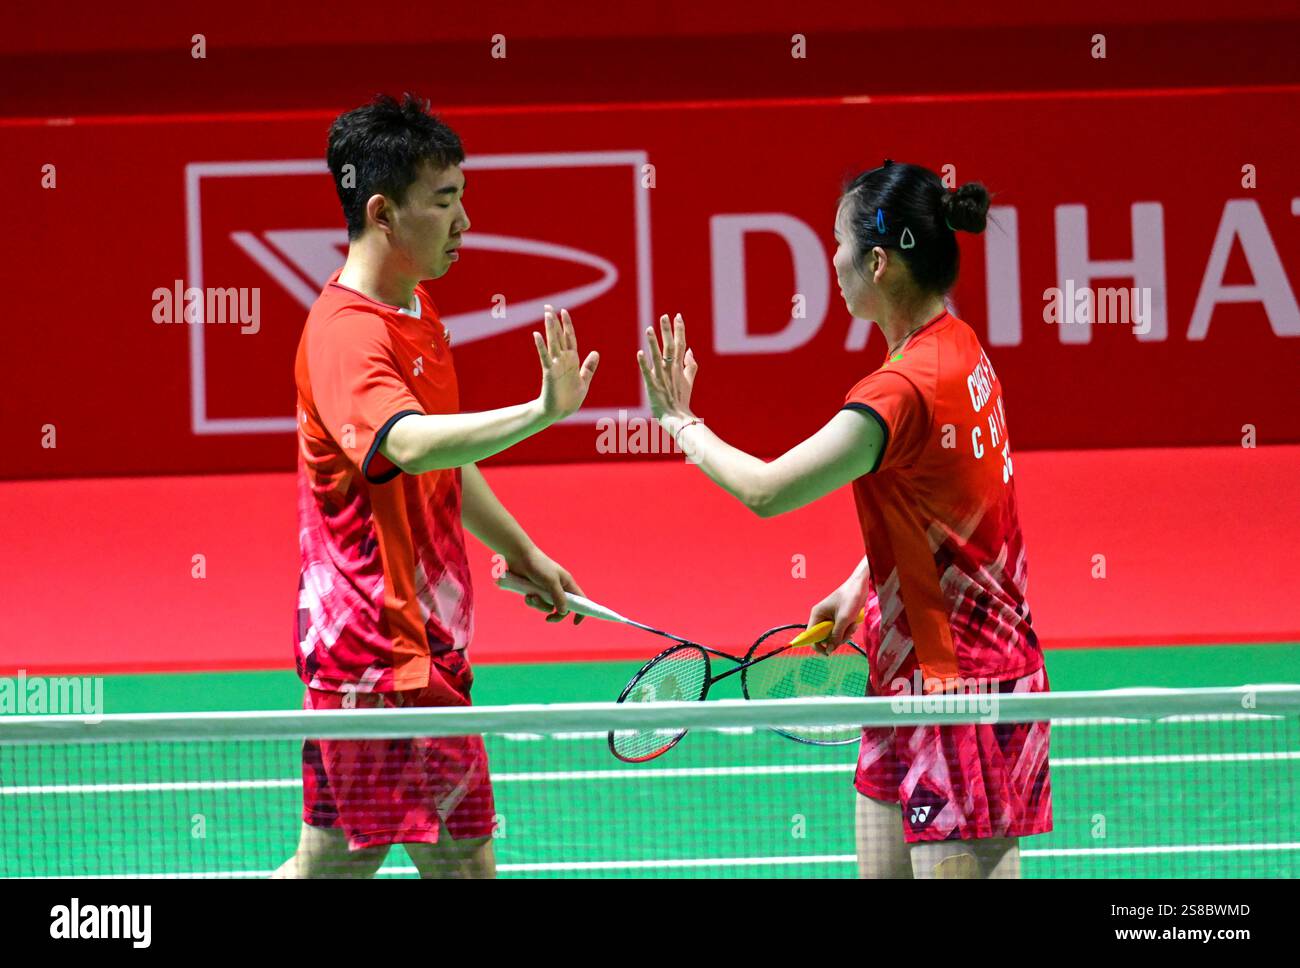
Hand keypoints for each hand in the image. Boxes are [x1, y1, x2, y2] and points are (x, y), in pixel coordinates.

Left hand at [506, 547, 586, 624]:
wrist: (519, 556)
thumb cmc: (538, 565)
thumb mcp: (551, 582)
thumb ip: (559, 597)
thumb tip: (564, 612)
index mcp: (567, 583)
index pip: (580, 599)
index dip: (581, 611)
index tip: (575, 623)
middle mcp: (559, 587)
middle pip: (562, 607)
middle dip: (554, 614)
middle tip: (548, 619)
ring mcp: (546, 590)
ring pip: (547, 606)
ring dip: (539, 605)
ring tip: (532, 596)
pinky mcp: (535, 591)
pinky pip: (536, 603)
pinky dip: (531, 601)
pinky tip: (527, 595)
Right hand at [535, 305, 599, 420]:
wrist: (559, 413)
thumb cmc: (570, 399)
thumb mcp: (584, 381)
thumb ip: (589, 367)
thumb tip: (595, 352)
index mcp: (572, 361)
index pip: (570, 338)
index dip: (567, 325)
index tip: (564, 311)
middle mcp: (563, 360)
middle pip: (559, 336)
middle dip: (555, 322)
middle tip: (548, 306)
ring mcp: (555, 365)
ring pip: (553, 343)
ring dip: (550, 329)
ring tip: (547, 315)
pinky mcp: (549, 372)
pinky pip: (545, 357)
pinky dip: (541, 346)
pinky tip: (537, 335)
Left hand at [637, 313, 697, 422]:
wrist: (678, 420)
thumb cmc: (681, 401)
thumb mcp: (688, 381)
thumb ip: (691, 365)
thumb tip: (690, 349)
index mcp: (679, 368)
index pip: (680, 345)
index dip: (679, 330)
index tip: (677, 316)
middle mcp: (671, 371)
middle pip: (670, 347)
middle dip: (667, 331)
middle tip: (664, 316)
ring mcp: (662, 378)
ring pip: (658, 357)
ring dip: (653, 343)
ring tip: (649, 329)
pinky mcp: (653, 388)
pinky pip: (647, 374)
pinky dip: (644, 364)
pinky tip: (640, 353)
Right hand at [804, 572, 871, 655]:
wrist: (860, 586)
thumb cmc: (851, 599)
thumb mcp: (844, 620)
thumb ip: (836, 636)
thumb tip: (829, 650)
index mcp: (817, 615)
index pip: (811, 636)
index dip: (818, 646)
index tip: (828, 652)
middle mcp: (821, 617)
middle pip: (824, 637)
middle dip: (837, 638)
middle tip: (847, 633)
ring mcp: (830, 618)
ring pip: (834, 635)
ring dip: (844, 634)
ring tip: (852, 625)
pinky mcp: (838, 618)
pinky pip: (840, 630)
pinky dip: (847, 630)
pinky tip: (853, 624)